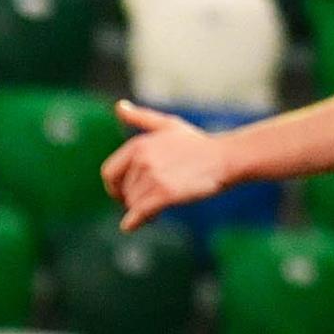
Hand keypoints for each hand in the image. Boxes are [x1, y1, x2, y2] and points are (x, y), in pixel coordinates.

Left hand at [100, 100, 231, 230]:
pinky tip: (131, 226)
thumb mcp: (167, 126)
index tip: (122, 195)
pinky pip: (139, 214)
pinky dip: (133, 223)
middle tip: (147, 202)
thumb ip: (141, 118)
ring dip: (141, 210)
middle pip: (122, 191)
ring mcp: (154, 176)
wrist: (225, 158)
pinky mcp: (165, 193)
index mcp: (138, 145)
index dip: (113, 187)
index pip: (109, 173)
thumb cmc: (196, 144)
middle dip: (131, 199)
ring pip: (132, 204)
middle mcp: (142, 159)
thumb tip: (119, 106)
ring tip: (157, 207)